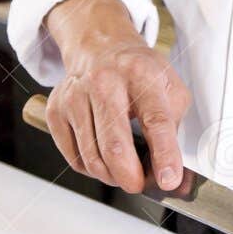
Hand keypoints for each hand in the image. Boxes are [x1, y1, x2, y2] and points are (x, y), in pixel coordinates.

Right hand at [43, 0, 190, 194]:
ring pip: (92, 157)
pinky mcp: (56, 110)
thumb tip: (172, 174)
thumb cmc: (139, 74)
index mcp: (142, 74)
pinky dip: (92, 169)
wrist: (101, 48)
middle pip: (115, 145)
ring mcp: (76, 96)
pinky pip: (74, 158)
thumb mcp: (170, 89)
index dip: (164, 154)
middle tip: (139, 184)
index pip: (156, 120)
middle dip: (130, 177)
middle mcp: (105, 82)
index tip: (168, 180)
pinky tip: (103, 159)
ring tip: (124, 170)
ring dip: (111, 176)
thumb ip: (176, 129)